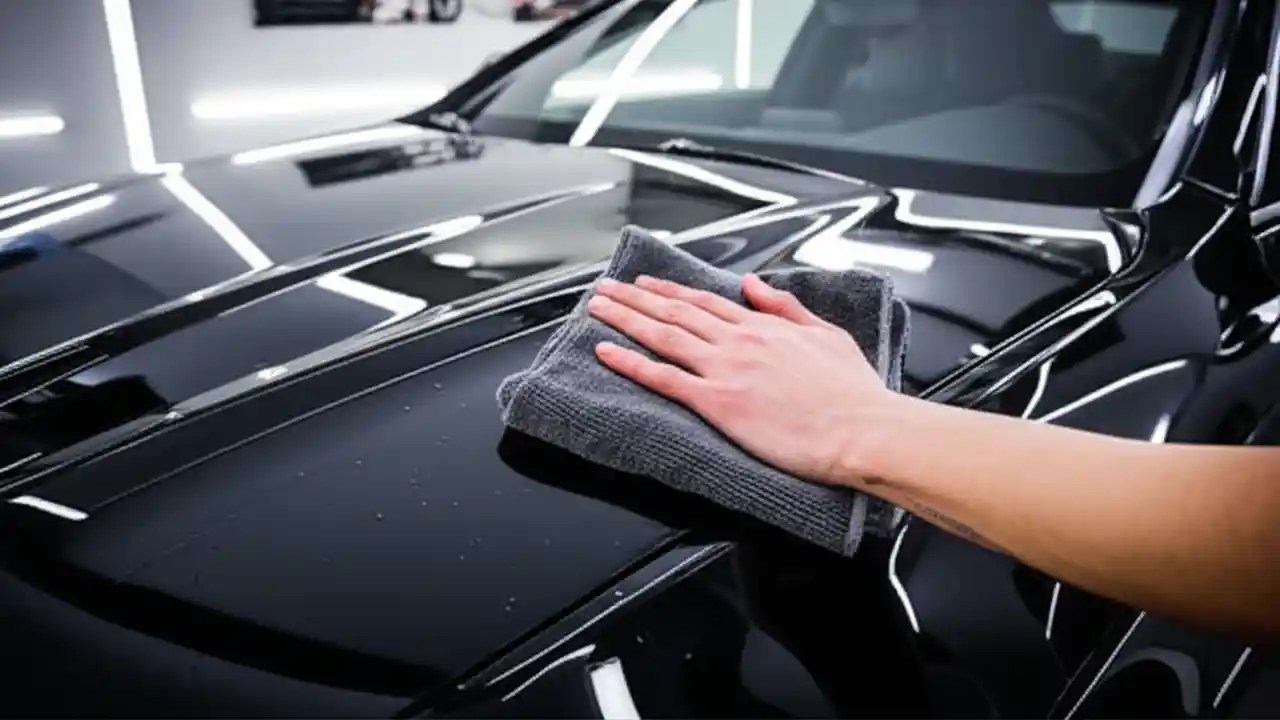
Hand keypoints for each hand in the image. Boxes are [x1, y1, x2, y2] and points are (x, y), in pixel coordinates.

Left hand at [587, 273, 905, 485]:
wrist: (862, 429)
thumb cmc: (852, 394)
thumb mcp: (826, 334)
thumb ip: (786, 308)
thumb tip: (756, 285)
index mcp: (764, 325)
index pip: (705, 302)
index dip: (669, 292)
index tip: (644, 284)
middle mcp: (738, 340)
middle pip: (674, 312)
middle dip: (634, 298)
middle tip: (603, 289)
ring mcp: (725, 369)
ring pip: (662, 336)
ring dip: (624, 319)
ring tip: (597, 309)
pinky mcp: (717, 402)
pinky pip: (663, 377)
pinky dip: (630, 362)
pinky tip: (606, 352)